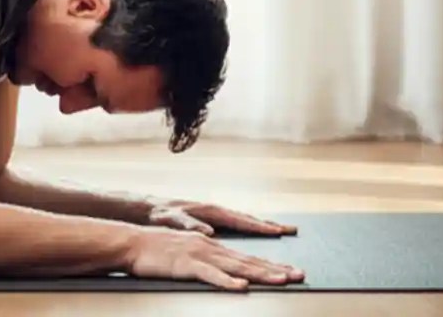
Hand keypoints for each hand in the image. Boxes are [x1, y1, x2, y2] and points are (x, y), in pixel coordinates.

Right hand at [126, 226, 305, 290]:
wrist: (131, 242)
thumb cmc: (156, 251)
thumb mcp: (187, 253)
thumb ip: (207, 261)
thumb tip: (226, 273)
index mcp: (212, 245)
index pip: (247, 256)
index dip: (271, 264)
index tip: (291, 271)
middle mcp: (211, 246)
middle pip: (249, 260)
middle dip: (276, 268)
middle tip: (300, 275)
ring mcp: (200, 255)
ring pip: (236, 266)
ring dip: (261, 273)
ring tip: (282, 280)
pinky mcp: (187, 265)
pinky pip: (211, 275)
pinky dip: (227, 281)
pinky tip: (241, 287)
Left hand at [148, 200, 296, 236]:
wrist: (150, 209)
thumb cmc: (161, 215)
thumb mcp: (172, 220)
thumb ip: (189, 225)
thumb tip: (210, 232)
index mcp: (211, 211)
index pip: (241, 220)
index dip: (260, 227)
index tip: (278, 231)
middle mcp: (217, 210)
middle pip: (249, 219)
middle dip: (271, 225)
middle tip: (292, 230)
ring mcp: (216, 214)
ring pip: (245, 220)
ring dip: (263, 225)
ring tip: (282, 230)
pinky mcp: (213, 219)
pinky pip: (237, 223)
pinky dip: (251, 227)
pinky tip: (258, 232)